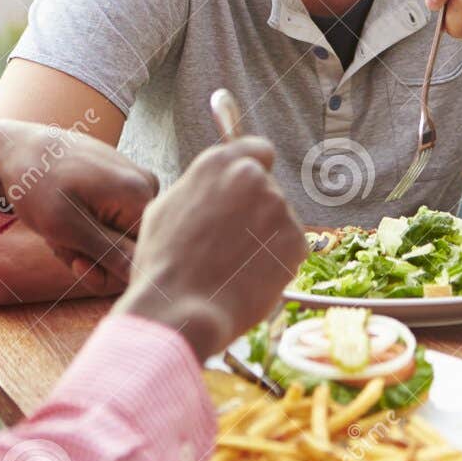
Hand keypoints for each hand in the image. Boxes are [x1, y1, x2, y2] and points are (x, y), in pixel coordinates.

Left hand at [0, 121, 157, 293]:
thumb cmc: (36, 183)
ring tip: (58, 226)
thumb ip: (110, 254)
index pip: (142, 256)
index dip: (108, 269)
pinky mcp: (124, 180)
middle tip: (59, 242)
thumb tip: (144, 276)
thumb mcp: (68, 227)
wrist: (18, 146)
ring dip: (86, 242)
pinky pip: (114, 219)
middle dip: (93, 254)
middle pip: (131, 247)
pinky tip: (66, 214)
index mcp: (141, 194)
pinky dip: (88, 226)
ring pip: (119, 236)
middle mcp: (148, 186)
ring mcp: (137, 181)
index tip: (75, 262)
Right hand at [110, 137, 304, 360]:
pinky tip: (248, 280)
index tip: (252, 188)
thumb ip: (198, 188)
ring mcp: (278, 208)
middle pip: (267, 192)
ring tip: (232, 268)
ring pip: (278, 223)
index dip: (256, 170)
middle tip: (229, 246)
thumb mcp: (166, 209)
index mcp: (218, 164)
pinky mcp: (297, 240)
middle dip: (255, 214)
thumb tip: (212, 186)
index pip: (258, 150)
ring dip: (265, 241)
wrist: (181, 310)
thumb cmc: (164, 265)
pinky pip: (289, 250)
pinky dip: (276, 264)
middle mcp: (253, 177)